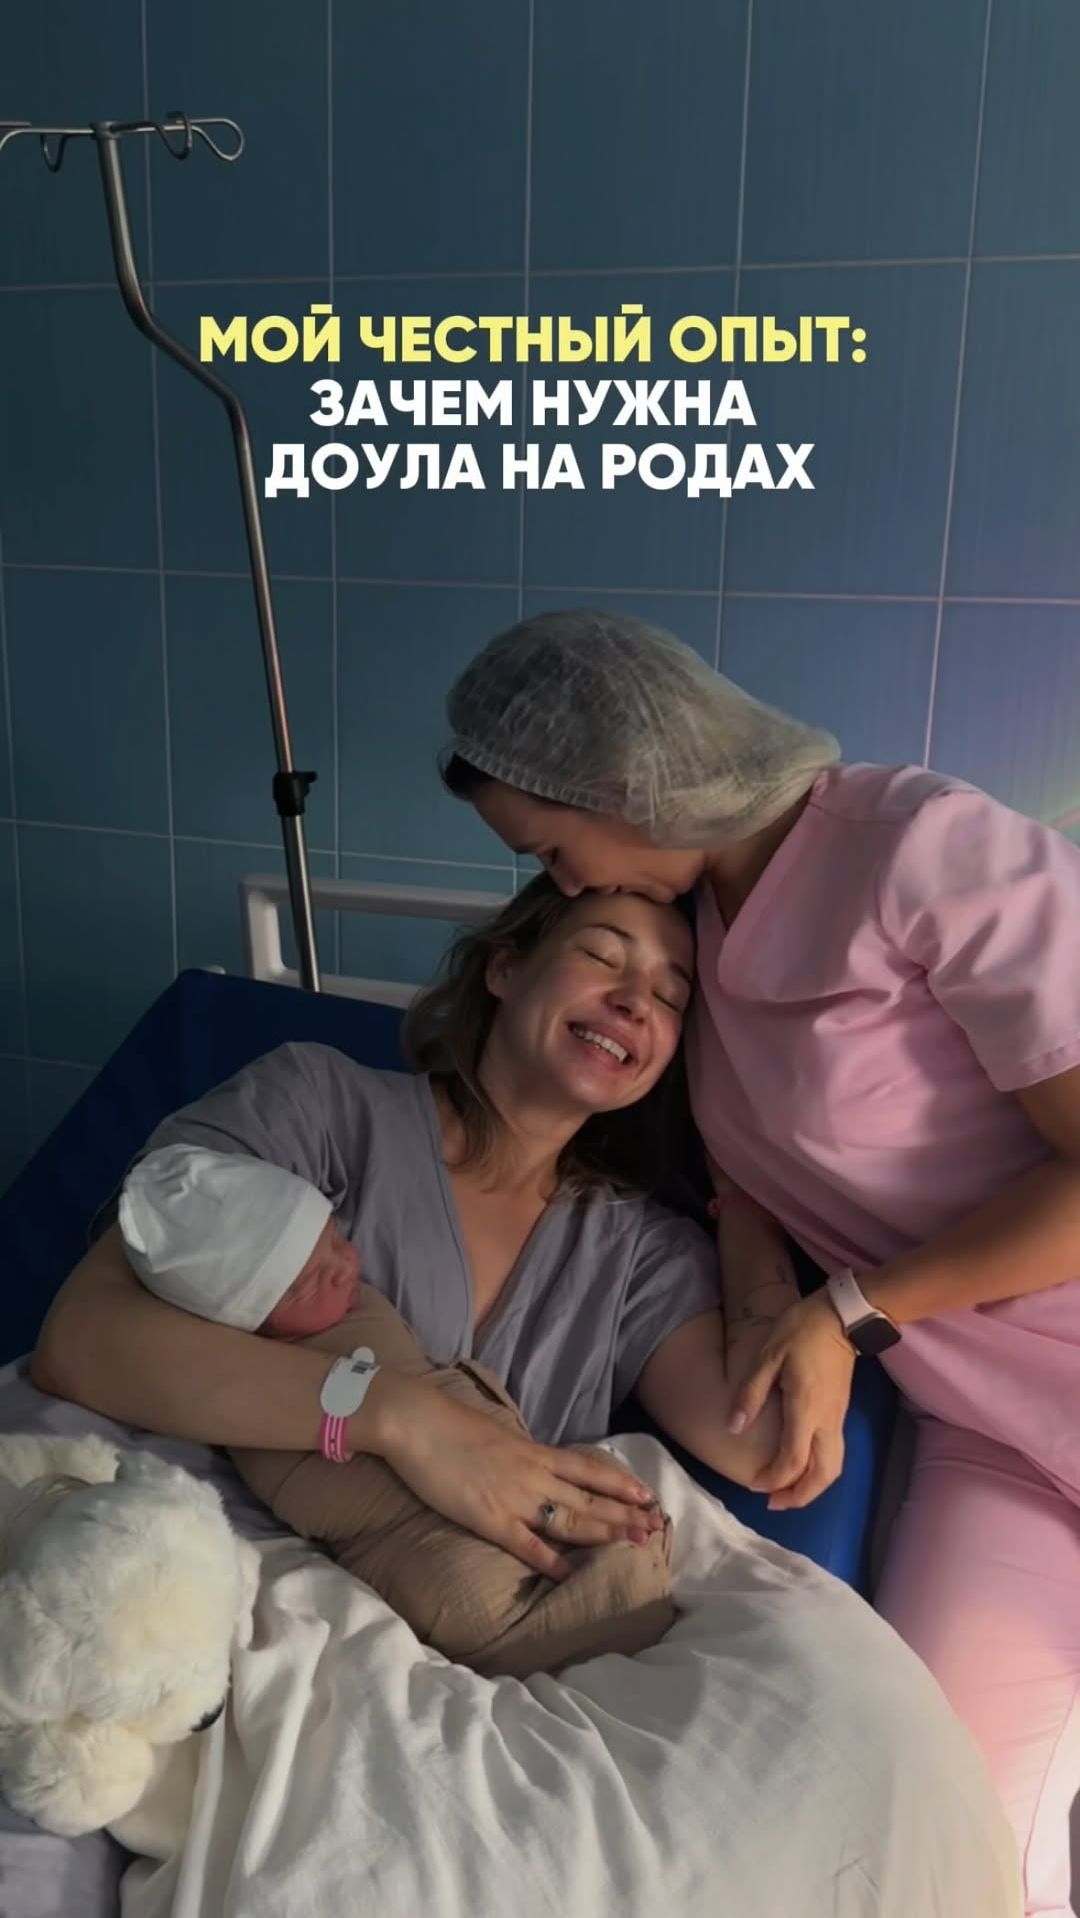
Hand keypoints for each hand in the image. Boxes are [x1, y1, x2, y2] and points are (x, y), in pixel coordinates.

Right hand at [378, 1376, 663, 1578]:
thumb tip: (540, 1464)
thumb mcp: (499, 1435)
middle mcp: (534, 1475)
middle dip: (624, 1515)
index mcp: (535, 1452)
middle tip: (654, 1528)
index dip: (620, 1484)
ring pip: (570, 1520)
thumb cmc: (452, 1426)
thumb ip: (523, 1454)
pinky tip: (571, 1575)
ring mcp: (515, 1499)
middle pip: (589, 1499)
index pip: (589, 1470)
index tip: (648, 1496)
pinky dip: (551, 1562)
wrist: (418, 1423)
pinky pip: (527, 1545)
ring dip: (603, 1534)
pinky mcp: (490, 1519)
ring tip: (633, 1545)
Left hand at [728, 1292, 854, 1510]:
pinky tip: (801, 1467)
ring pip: (833, 1467)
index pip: (794, 1460)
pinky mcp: (841, 1413)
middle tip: (774, 1502)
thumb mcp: (768, 1355)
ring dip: (811, 1487)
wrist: (841, 1316)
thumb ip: (750, 1393)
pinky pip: (834, 1454)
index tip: (755, 1484)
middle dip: (799, 1495)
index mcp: (806, 1408)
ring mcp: (838, 1418)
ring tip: (786, 1491)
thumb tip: (733, 1428)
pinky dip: (819, 1471)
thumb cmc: (800, 1331)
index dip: (775, 1479)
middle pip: (822, 1475)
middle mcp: (826, 1420)